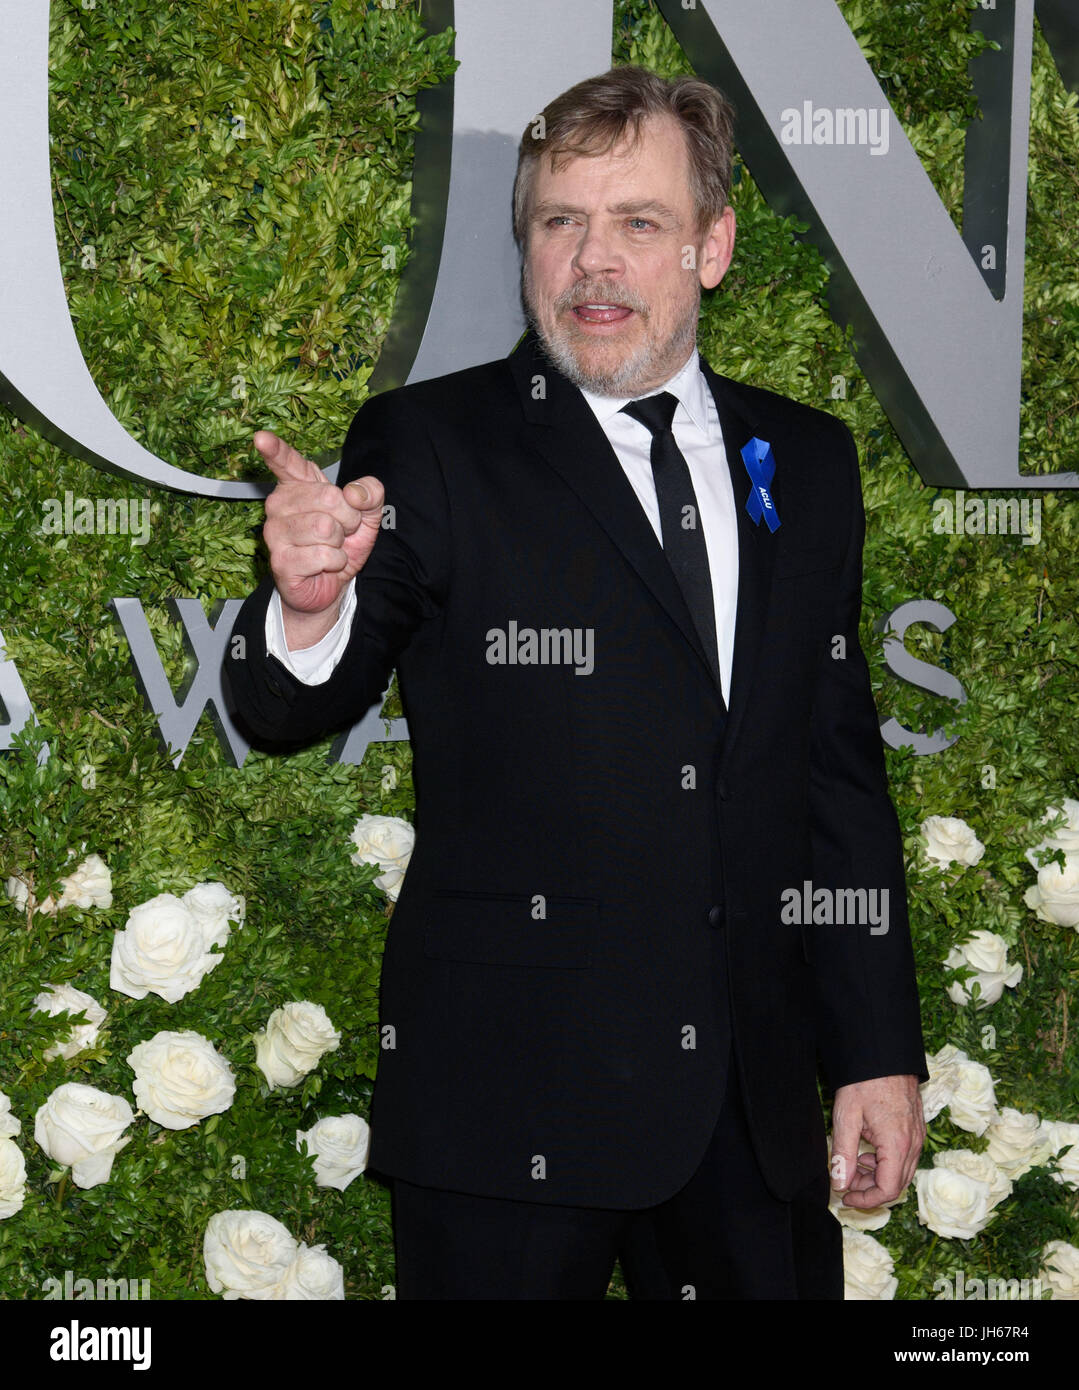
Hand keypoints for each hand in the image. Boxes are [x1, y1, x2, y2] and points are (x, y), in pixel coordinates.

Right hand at [256, 430, 383, 632]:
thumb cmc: (342, 544)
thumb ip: (369, 493)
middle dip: (349, 519)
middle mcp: (279, 504)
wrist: (332, 585)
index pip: (286, 462)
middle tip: (341, 532)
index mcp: (298, 486)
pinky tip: (326, 565)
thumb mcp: (367, 514)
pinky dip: (336, 562)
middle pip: (329, 498)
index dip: (275, 450)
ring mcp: (275, 532)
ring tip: (331, 548)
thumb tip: (354, 493)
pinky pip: (323, 554)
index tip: (261, 438)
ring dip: (340, 543)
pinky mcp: (280, 560)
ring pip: (326, 527)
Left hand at [830, 1073, 924, 1207]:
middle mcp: (914, 1145)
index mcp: (898, 1145)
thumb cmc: (864, 1081)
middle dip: (870, 1191)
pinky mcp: (916, 1129)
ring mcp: (918, 1136)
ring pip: (902, 1173)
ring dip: (878, 1177)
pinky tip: (867, 1152)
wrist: (884, 1054)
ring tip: (854, 1165)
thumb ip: (843, 1154)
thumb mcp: (846, 1117)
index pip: (888, 1190)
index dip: (866, 1200)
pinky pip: (905, 1158)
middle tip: (845, 1183)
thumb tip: (839, 1185)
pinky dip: (886, 1164)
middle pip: (897, 1185)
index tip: (845, 1196)